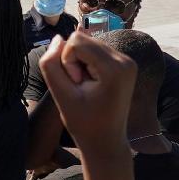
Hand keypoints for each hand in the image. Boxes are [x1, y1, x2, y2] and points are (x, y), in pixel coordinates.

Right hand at [37, 30, 136, 150]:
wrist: (106, 141)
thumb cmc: (83, 124)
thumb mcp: (60, 95)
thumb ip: (51, 64)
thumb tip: (58, 38)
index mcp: (115, 68)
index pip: (76, 41)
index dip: (67, 62)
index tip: (76, 86)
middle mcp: (126, 59)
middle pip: (84, 39)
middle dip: (74, 61)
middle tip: (81, 88)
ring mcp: (128, 61)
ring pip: (89, 43)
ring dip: (80, 63)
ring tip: (87, 87)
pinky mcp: (125, 63)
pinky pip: (96, 50)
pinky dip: (88, 64)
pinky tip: (92, 84)